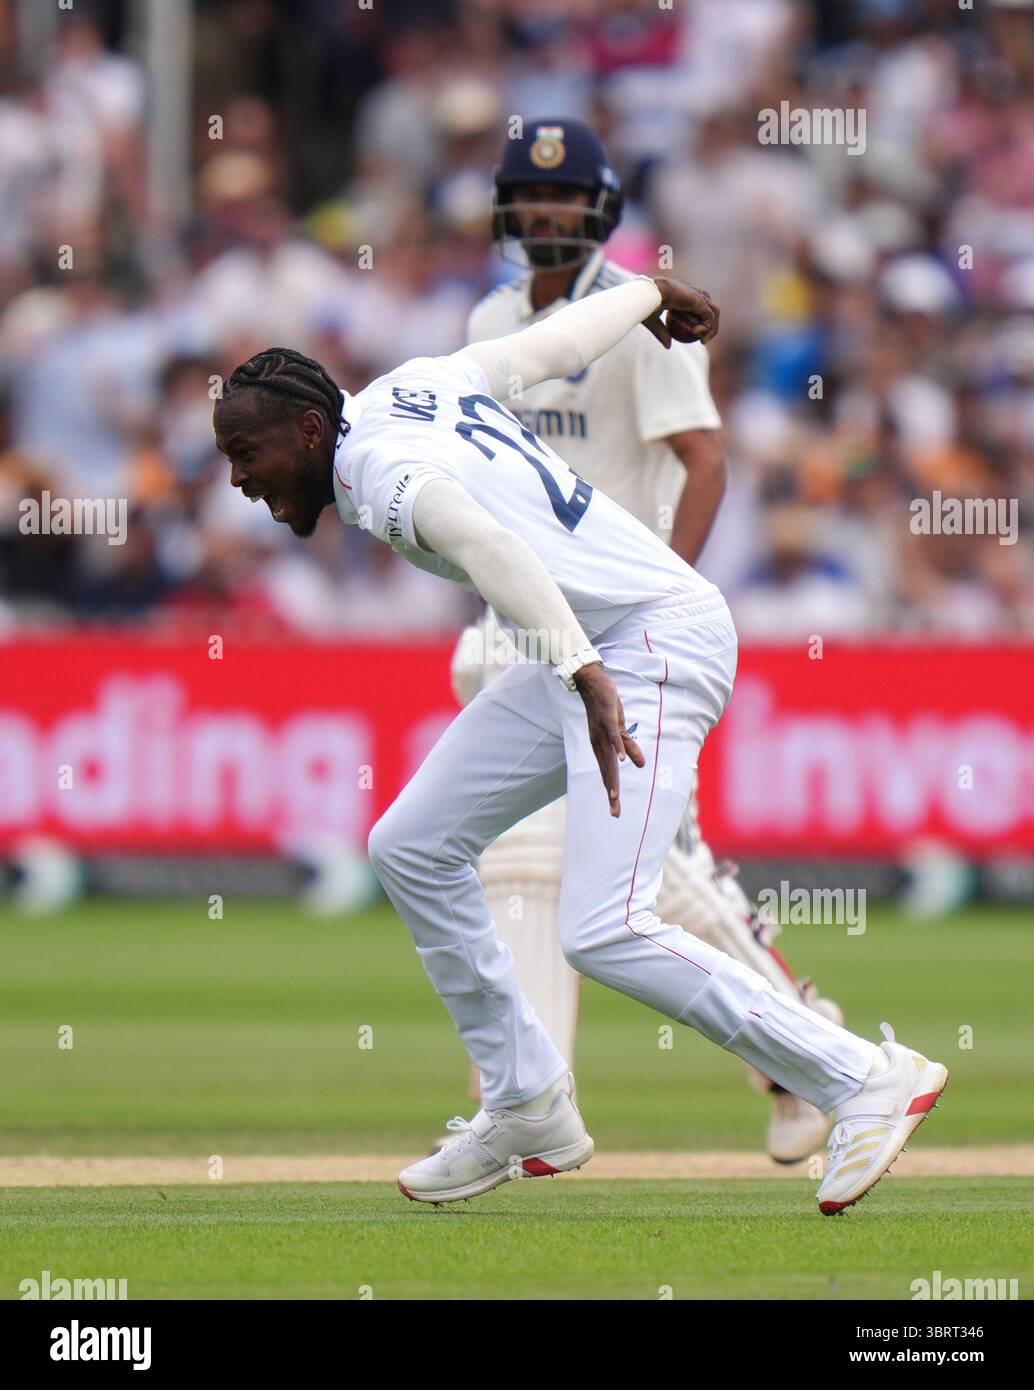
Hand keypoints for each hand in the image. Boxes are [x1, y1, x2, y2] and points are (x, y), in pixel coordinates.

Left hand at [572, 663, 644, 816]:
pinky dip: (618, 749)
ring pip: (609, 759)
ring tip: (614, 796)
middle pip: (607, 773)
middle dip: (611, 794)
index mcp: (602, 748)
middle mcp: (600, 744)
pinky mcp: (608, 721)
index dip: (612, 792)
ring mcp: (603, 733)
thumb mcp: (619, 730)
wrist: (593, 684)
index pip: (608, 774)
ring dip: (612, 777)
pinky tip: (622, 761)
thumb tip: (639, 765)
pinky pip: (613, 737)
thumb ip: (629, 747)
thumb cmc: (606, 708)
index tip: (615, 810)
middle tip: (614, 813)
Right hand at [642, 277, 719, 348]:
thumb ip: (662, 333)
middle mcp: (691, 290)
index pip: (695, 303)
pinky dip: (706, 327)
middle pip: (708, 306)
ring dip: (711, 328)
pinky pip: (709, 316)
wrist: (647, 293)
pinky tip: (698, 336)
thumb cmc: (644, 305)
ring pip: (713, 311)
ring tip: (703, 341)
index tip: (692, 334)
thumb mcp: (652, 322)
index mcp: (679, 291)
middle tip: (701, 339)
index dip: (697, 319)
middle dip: (709, 323)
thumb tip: (668, 346)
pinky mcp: (699, 298)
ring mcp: (696, 293)